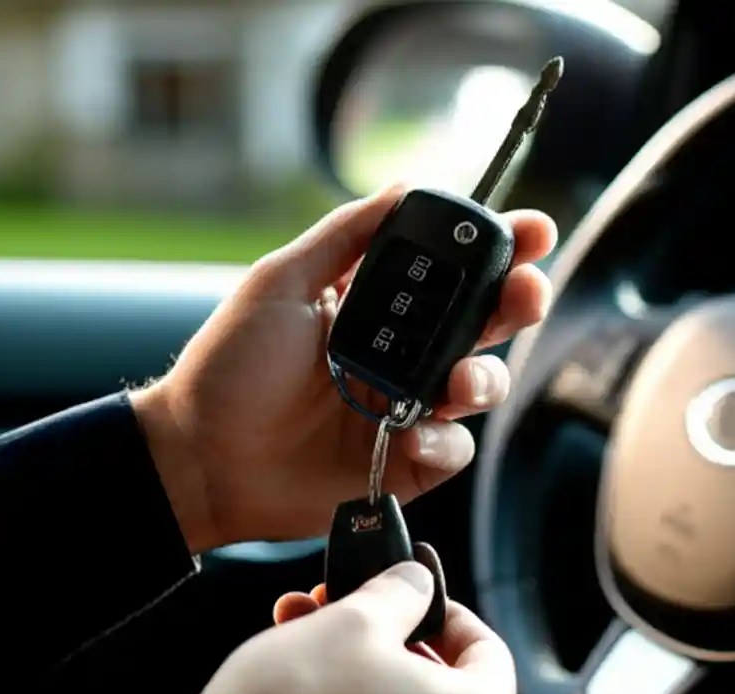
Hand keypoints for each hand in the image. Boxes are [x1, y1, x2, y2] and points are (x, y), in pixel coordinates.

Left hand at [132, 185, 556, 550]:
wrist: (200, 456)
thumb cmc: (231, 366)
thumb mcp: (283, 282)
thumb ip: (345, 236)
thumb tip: (404, 187)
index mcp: (379, 306)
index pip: (454, 271)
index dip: (501, 249)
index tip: (534, 230)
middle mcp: (403, 355)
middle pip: (486, 323)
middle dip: (520, 302)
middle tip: (528, 292)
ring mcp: (408, 411)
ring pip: (481, 386)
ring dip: (485, 378)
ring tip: (456, 384)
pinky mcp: (406, 464)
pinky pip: (453, 450)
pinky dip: (443, 442)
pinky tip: (410, 436)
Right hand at [199, 562, 515, 693]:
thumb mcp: (355, 621)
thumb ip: (401, 591)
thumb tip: (416, 581)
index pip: (489, 652)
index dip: (449, 611)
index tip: (415, 594)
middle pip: (436, 678)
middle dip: (384, 630)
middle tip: (346, 602)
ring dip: (353, 656)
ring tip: (305, 621)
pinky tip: (297, 661)